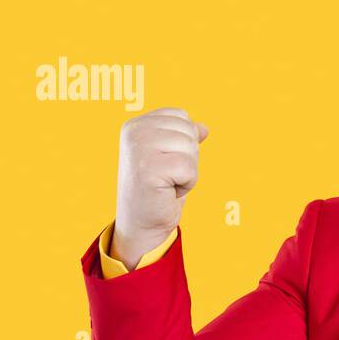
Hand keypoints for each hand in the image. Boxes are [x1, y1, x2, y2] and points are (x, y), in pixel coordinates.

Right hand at [112, 107, 208, 268]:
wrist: (143, 222)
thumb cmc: (158, 189)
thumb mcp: (170, 157)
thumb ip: (183, 138)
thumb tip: (204, 128)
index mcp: (136, 124)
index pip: (182, 117)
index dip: (183, 143)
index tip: (165, 161)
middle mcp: (134, 131)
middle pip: (188, 131)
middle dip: (188, 157)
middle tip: (167, 175)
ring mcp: (139, 148)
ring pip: (191, 148)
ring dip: (188, 171)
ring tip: (167, 182)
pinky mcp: (148, 168)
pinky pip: (189, 168)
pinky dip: (187, 183)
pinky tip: (168, 190)